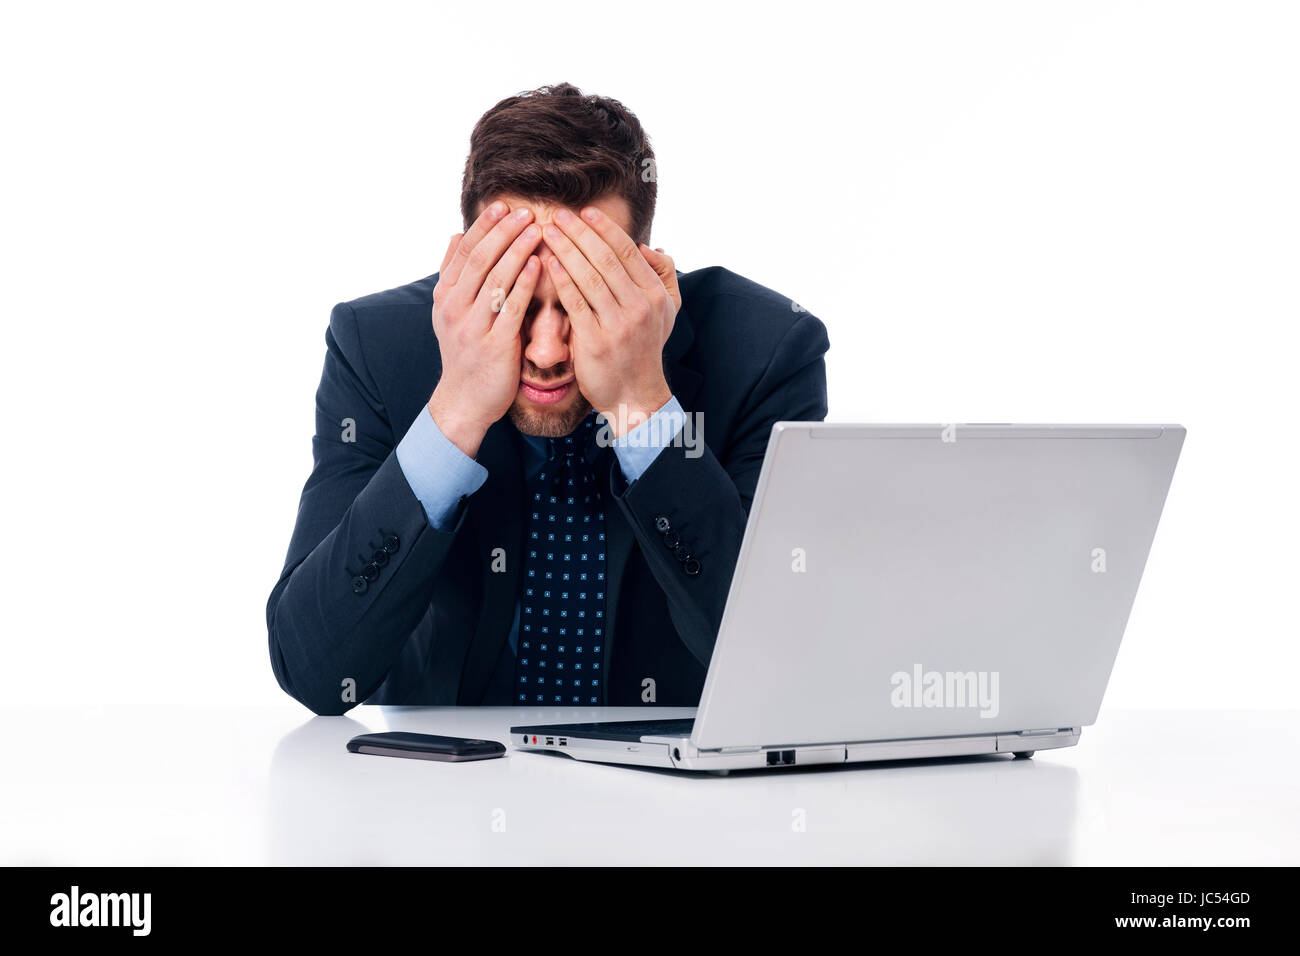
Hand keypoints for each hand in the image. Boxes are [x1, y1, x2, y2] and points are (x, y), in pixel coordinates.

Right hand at [428, 201, 542, 456]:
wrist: (464, 400)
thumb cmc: (465, 352)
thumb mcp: (449, 311)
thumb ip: (453, 273)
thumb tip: (454, 234)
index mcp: (444, 295)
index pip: (465, 251)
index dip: (484, 226)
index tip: (503, 205)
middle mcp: (454, 307)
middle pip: (480, 259)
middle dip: (503, 232)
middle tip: (525, 211)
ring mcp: (472, 326)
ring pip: (495, 278)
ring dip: (517, 250)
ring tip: (537, 229)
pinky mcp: (494, 344)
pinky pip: (511, 307)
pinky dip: (525, 283)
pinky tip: (539, 264)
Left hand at [542, 206, 680, 434]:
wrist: (635, 395)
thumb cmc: (645, 348)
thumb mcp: (666, 311)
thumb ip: (661, 275)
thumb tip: (647, 246)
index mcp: (655, 295)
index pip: (627, 251)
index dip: (604, 228)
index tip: (584, 212)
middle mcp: (639, 307)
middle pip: (606, 259)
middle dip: (580, 232)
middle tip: (558, 214)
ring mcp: (617, 325)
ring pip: (589, 277)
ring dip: (566, 250)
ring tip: (547, 231)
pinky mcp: (595, 341)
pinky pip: (575, 303)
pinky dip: (560, 280)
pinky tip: (546, 263)